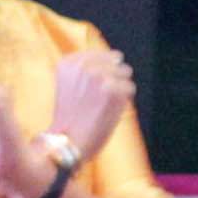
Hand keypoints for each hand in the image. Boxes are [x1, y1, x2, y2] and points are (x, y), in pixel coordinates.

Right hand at [51, 49, 136, 171]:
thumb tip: (118, 56)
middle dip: (113, 78)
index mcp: (68, 63)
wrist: (69, 143)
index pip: (99, 54)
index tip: (93, 89)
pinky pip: (129, 88)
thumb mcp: (69, 85)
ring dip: (120, 87)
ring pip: (124, 72)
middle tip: (99, 100)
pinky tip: (109, 111)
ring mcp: (98, 76)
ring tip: (104, 104)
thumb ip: (87, 69)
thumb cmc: (71, 118)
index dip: (102, 71)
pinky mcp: (113, 89)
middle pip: (114, 61)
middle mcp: (82, 66)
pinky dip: (123, 100)